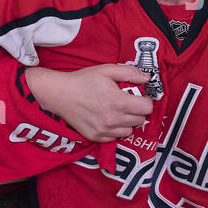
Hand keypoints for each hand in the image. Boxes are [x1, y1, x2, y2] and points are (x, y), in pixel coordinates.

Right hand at [25, 64, 152, 140]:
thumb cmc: (83, 80)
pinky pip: (115, 137)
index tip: (139, 97)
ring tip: (118, 112)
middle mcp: (113, 119)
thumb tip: (147, 78)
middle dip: (137, 111)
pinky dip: (115, 130)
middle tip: (127, 102)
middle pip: (140, 120)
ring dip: (128, 122)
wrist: (59, 94)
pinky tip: (107, 119)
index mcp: (118, 102)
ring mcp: (104, 130)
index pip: (147, 108)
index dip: (146, 100)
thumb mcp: (107, 70)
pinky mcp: (96, 137)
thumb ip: (130, 73)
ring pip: (129, 131)